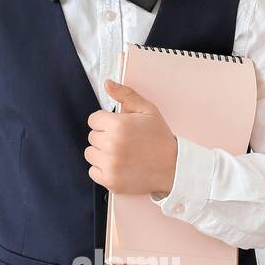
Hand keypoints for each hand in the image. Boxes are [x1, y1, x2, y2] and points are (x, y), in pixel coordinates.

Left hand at [84, 78, 177, 195]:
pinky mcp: (110, 181)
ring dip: (102, 153)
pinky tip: (118, 165)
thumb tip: (108, 83)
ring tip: (121, 153)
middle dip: (105, 136)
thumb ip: (126, 95)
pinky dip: (102, 169)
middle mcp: (111, 145)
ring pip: (90, 153)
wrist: (174, 168)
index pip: (93, 119)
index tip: (118, 127)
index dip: (106, 122)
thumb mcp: (148, 111)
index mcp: (118, 125)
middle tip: (124, 141)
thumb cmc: (160, 138)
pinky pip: (93, 171)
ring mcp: (110, 164)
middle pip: (92, 136)